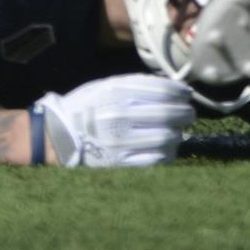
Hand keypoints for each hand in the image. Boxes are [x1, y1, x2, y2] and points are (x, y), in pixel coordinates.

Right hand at [35, 75, 194, 167]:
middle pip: (169, 115)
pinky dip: (169, 152)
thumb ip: (136, 86)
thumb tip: (174, 89)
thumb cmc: (87, 107)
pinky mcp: (123, 162)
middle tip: (188, 113)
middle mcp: (119, 115)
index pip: (162, 91)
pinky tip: (167, 147)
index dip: (181, 93)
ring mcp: (122, 141)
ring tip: (177, 131)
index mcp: (115, 93)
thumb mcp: (105, 87)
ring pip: (168, 139)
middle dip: (185, 113)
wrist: (60, 136)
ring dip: (179, 134)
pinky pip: (158, 159)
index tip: (187, 95)